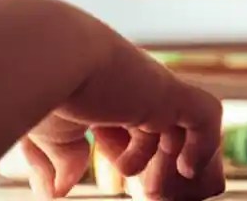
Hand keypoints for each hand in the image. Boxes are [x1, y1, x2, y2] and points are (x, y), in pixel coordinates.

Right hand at [19, 45, 223, 199]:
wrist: (49, 59)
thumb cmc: (40, 90)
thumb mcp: (47, 132)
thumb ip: (59, 158)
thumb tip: (58, 190)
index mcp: (104, 89)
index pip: (129, 122)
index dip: (126, 154)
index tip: (112, 179)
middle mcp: (131, 85)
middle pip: (162, 124)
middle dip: (157, 161)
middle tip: (145, 191)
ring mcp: (152, 87)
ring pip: (183, 126)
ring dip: (171, 162)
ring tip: (152, 191)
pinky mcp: (169, 93)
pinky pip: (205, 116)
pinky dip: (203, 144)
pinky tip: (185, 168)